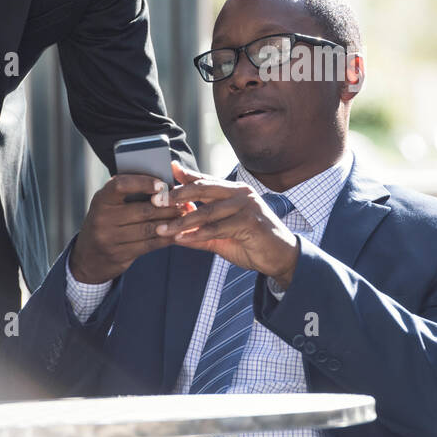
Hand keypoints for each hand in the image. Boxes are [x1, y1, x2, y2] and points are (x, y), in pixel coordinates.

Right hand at [68, 174, 191, 284]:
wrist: (88, 256)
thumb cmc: (107, 222)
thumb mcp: (110, 205)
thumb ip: (129, 194)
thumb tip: (164, 185)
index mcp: (101, 199)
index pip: (120, 185)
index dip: (143, 183)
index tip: (162, 185)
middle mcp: (102, 218)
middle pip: (142, 210)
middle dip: (168, 206)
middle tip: (184, 203)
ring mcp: (109, 238)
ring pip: (148, 229)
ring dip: (170, 222)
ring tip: (184, 217)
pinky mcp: (119, 254)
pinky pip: (148, 245)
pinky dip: (165, 238)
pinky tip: (176, 234)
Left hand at [157, 161, 300, 287]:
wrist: (281, 257)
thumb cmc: (251, 243)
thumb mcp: (221, 236)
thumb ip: (199, 231)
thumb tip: (173, 232)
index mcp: (233, 190)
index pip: (203, 180)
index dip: (182, 179)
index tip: (160, 181)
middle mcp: (240, 193)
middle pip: (202, 188)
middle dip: (177, 195)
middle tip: (156, 202)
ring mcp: (247, 206)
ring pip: (207, 211)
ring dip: (183, 221)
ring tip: (163, 229)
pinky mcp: (250, 222)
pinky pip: (218, 227)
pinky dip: (198, 234)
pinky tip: (182, 238)